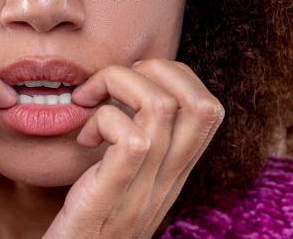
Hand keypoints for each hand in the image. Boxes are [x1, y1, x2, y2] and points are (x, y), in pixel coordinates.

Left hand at [43, 59, 224, 238]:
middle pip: (201, 101)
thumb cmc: (86, 223)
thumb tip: (125, 94)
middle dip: (152, 69)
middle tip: (109, 86)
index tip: (131, 83)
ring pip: (162, 108)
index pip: (209, 106)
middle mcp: (169, 182)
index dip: (175, 75)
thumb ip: (136, 145)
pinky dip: (103, 119)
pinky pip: (131, 141)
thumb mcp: (125, 181)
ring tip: (89, 103)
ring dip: (117, 85)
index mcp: (174, 172)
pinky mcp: (111, 199)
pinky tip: (83, 136)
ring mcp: (144, 192)